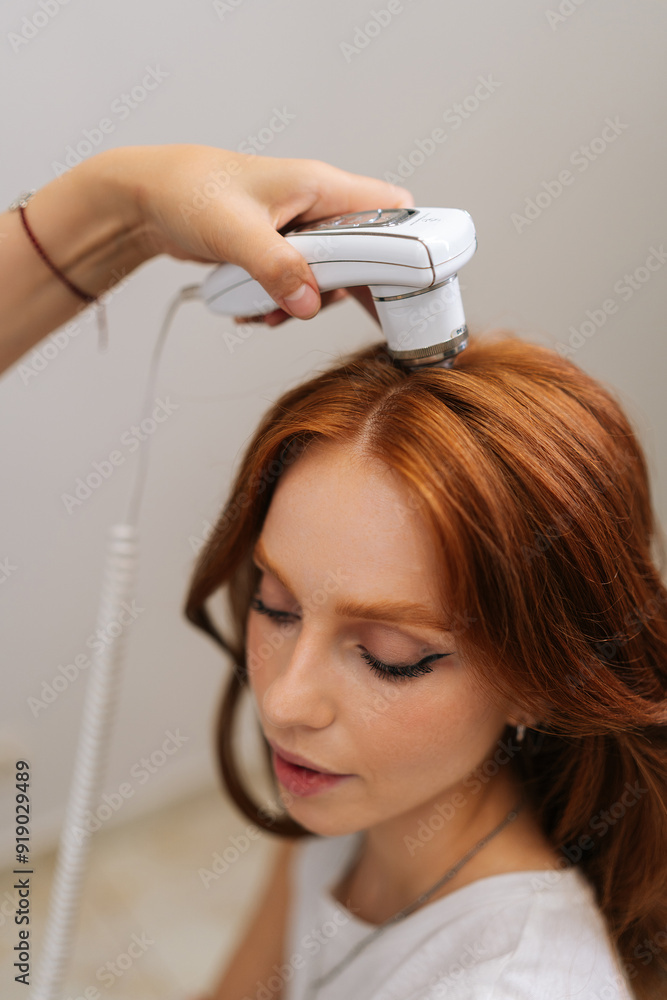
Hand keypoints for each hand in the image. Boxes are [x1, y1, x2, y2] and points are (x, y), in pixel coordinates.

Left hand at [120, 144, 413, 321]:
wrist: (150, 198)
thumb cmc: (190, 192)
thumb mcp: (235, 232)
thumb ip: (276, 268)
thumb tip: (310, 305)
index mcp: (320, 187)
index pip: (392, 209)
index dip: (407, 247)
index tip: (403, 290)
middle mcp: (318, 206)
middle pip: (368, 253)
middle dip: (350, 291)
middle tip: (335, 317)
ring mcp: (302, 230)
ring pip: (331, 277)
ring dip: (307, 304)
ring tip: (270, 314)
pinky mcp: (283, 250)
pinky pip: (301, 285)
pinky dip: (284, 304)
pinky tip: (257, 312)